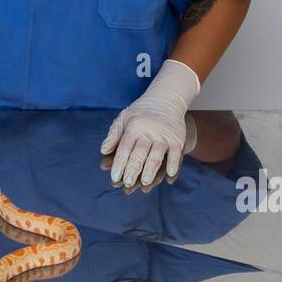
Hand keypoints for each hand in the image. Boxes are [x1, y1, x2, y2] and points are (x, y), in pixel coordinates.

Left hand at [101, 59, 200, 187]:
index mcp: (133, 127)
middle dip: (133, 169)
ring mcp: (164, 136)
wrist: (166, 98)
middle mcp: (149, 131)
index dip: (119, 162)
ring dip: (151, 169)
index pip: (125, 147)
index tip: (114, 177)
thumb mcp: (124, 118)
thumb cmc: (140, 113)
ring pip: (157, 155)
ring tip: (145, 183)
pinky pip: (176, 154)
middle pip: (140, 153)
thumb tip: (103, 151)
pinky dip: (174, 164)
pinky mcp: (177, 139)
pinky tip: (169, 176)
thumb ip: (113, 134)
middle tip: (127, 183)